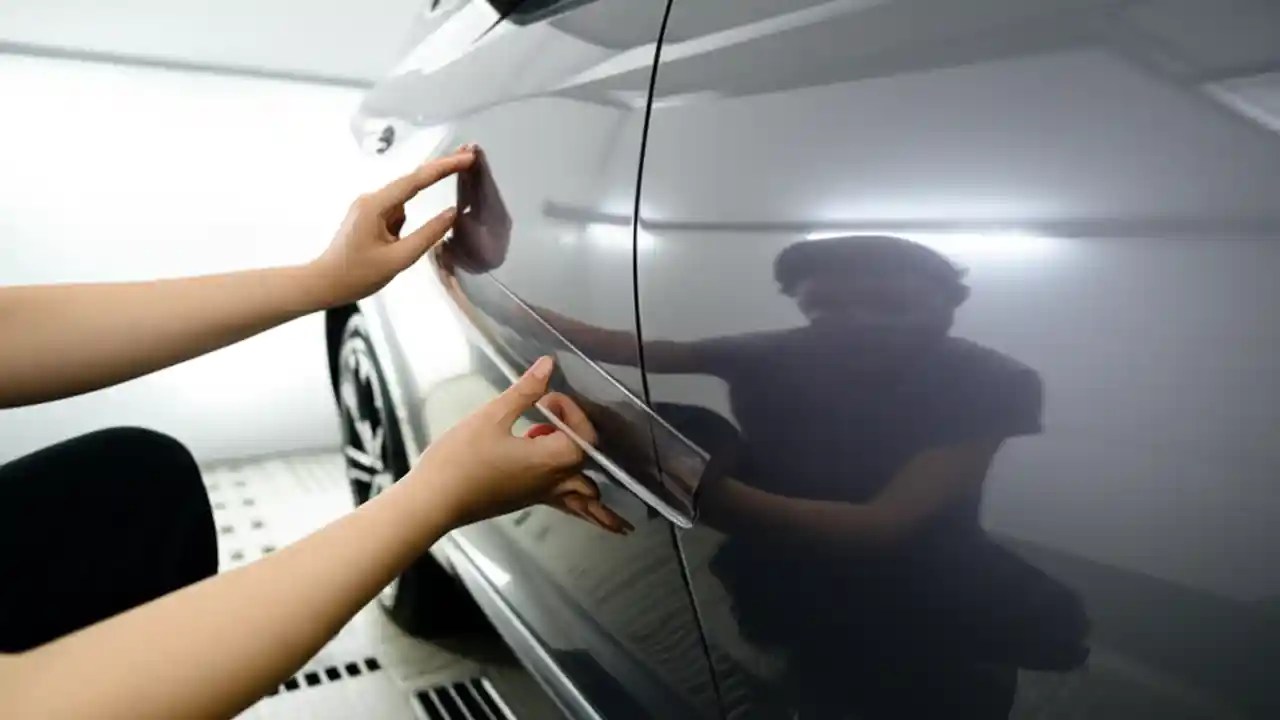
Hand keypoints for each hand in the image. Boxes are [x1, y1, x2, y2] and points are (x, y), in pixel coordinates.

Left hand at [310, 146, 476, 306]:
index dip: (444, 167)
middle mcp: (372, 199)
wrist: (324, 284)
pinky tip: (395, 245)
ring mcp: (369, 207)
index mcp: (376, 205)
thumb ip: (428, 235)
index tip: (467, 156)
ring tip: (409, 233)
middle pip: (411, 181)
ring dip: (418, 207)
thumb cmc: (358, 275)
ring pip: (404, 201)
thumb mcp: (398, 259)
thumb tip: (452, 213)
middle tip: (468, 156)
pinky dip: (406, 222)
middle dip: (439, 170)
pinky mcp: (369, 216)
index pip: (415, 180)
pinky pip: (396, 213)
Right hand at [411, 356, 629, 532]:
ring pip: (583, 502)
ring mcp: (540, 495)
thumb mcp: (492, 416)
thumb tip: (549, 365)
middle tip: (557, 422)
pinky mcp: (526, 501)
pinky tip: (591, 519)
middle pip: (588, 466)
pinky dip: (585, 513)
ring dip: (600, 504)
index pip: (581, 436)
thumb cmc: (461, 458)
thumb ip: (525, 391)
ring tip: (623, 524)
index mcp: (549, 460)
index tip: (545, 401)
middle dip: (582, 440)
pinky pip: (567, 508)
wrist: (434, 501)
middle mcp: (552, 482)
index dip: (570, 413)